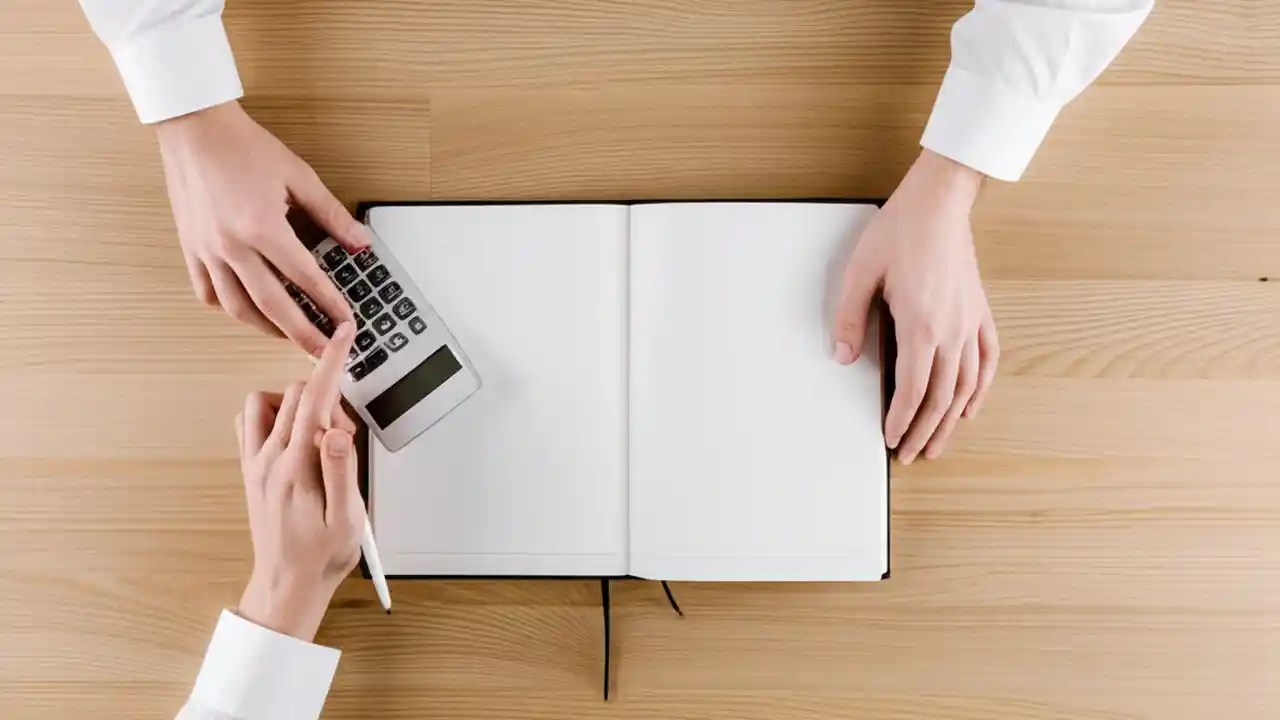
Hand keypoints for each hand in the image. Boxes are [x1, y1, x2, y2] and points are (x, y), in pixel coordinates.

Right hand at [156, 101, 369, 355]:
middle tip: (322, 351)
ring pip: (238, 307)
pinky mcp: (189, 249)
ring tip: (288, 334)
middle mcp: (231, 245)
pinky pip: (208, 292)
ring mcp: (206, 251)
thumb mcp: (299, 177)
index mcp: (262, 227)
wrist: (194, 129)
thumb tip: (360, 243)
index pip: (305, 278)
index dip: (329, 303)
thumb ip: (331, 215)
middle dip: (301, 334)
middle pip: (272, 306)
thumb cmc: (244, 147)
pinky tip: (246, 309)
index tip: (346, 321)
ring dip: (266, 327)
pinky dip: (229, 307)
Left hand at [235, 323, 362, 641]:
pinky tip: (294, 436)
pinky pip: (251, 420)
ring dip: (298, 405)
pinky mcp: (250, 467)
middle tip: (345, 438)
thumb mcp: (346, 518)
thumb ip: (341, 470)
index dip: (330, 363)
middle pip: (295, 395)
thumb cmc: (321, 555)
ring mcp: (255, 462)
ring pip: (269, 401)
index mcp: (295, 469)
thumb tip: (335, 430)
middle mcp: (268, 460)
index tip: (341, 337)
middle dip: (328, 401)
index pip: (312, 400)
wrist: (288, 583)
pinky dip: (273, 414)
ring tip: (320, 438)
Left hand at [832, 150, 998, 463]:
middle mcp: (951, 331)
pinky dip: (982, 389)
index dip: (901, 420)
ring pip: (966, 387)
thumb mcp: (860, 272)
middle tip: (911, 456)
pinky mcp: (979, 311)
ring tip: (939, 445)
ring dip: (951, 421)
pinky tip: (972, 408)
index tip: (891, 439)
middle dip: (924, 432)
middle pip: (941, 397)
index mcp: (921, 325)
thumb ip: (850, 318)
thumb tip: (843, 357)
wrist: (939, 201)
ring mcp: (969, 322)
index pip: (912, 389)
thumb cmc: (899, 231)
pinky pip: (987, 360)